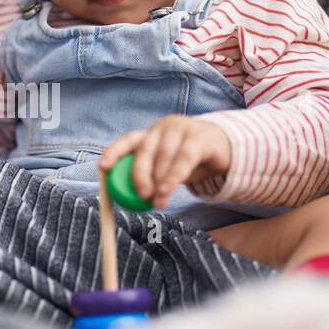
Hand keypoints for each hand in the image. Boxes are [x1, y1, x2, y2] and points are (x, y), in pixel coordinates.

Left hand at [97, 115, 231, 208]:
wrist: (225, 149)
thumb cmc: (190, 161)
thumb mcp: (167, 170)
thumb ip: (152, 179)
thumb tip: (131, 199)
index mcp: (151, 134)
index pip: (128, 140)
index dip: (114, 152)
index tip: (103, 168)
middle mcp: (163, 127)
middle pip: (145, 150)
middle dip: (140, 175)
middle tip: (141, 196)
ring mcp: (182, 129)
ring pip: (164, 157)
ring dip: (159, 182)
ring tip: (159, 201)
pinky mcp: (200, 137)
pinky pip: (184, 159)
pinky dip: (173, 177)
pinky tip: (167, 190)